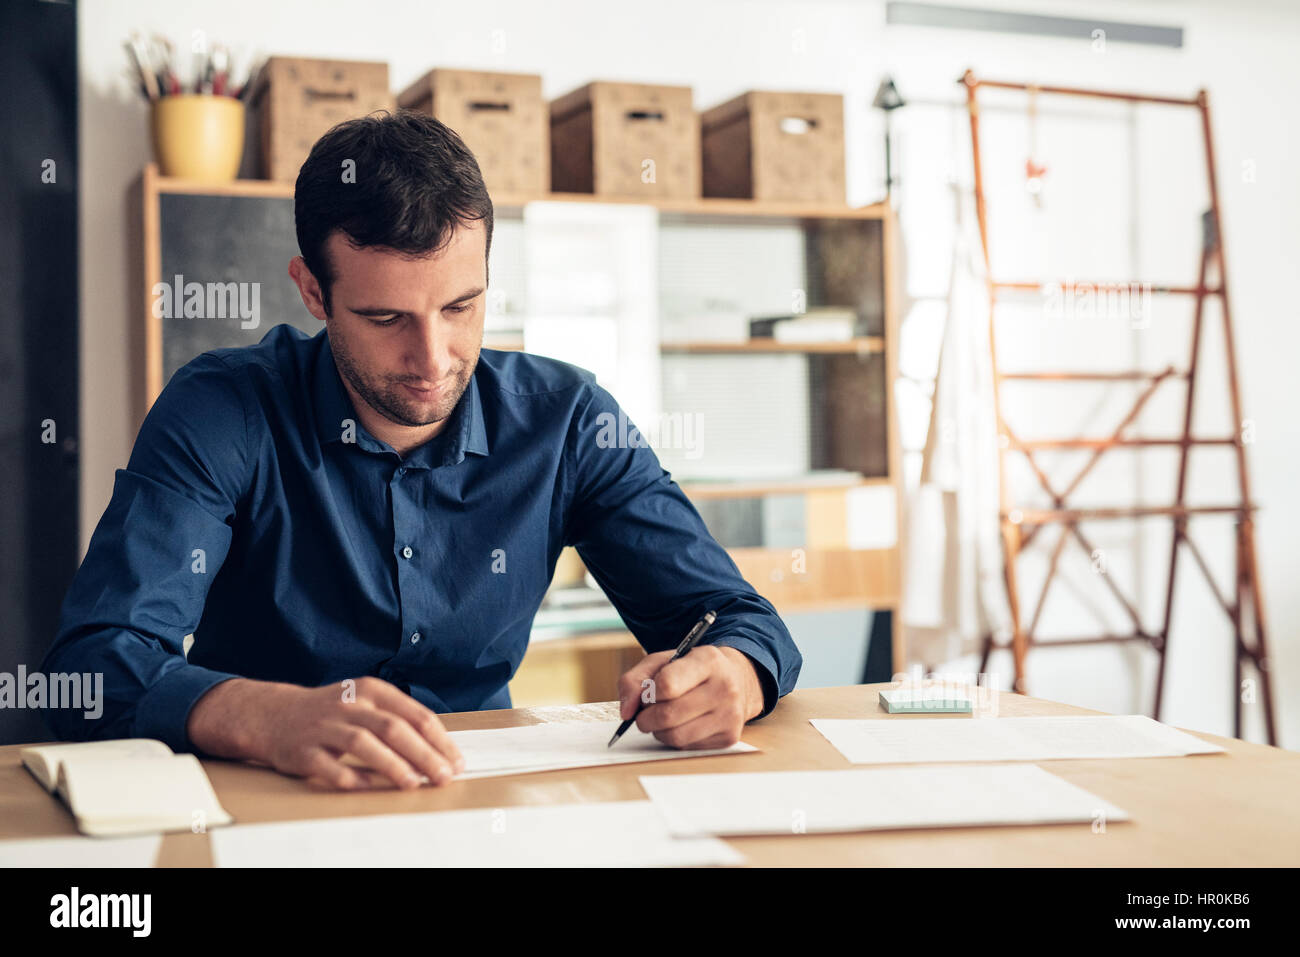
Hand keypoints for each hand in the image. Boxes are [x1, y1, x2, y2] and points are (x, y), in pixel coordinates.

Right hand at [188, 676, 463, 790]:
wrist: (274, 714)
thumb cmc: (333, 713)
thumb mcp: (367, 703)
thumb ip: (399, 720)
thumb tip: (440, 751)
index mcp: (372, 690)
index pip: (415, 715)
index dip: (439, 740)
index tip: (456, 762)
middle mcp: (350, 705)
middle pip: (394, 728)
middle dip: (423, 754)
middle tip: (443, 777)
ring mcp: (324, 726)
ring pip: (363, 743)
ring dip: (391, 765)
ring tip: (412, 783)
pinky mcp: (302, 749)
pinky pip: (329, 766)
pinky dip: (349, 777)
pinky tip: (367, 787)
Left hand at [616, 645, 763, 748]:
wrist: (737, 680)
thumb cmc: (693, 670)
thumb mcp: (663, 661)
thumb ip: (635, 680)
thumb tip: (626, 712)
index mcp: (708, 661)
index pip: (667, 685)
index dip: (648, 694)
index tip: (647, 694)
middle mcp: (724, 688)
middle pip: (668, 715)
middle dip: (646, 717)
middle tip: (646, 712)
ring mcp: (730, 715)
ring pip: (676, 737)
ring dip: (659, 731)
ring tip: (663, 718)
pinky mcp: (729, 737)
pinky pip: (687, 748)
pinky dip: (675, 739)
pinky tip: (681, 725)